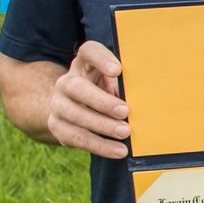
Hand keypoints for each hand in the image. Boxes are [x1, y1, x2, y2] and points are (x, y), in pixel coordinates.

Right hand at [48, 41, 130, 158]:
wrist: (71, 109)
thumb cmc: (103, 92)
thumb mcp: (112, 83)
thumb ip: (124, 86)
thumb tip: (147, 99)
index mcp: (82, 65)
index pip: (88, 52)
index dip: (101, 59)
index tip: (117, 70)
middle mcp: (66, 82)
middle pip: (77, 88)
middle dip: (101, 101)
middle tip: (125, 111)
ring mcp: (58, 104)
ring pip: (75, 115)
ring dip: (102, 126)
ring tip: (125, 133)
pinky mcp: (57, 126)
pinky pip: (76, 138)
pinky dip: (100, 145)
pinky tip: (118, 150)